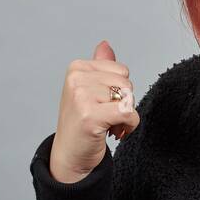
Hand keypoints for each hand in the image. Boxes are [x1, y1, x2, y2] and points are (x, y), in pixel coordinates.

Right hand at [47, 39, 139, 183]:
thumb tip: (105, 45)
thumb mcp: (90, 91)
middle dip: (123, 104)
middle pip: (127, 84)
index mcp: (77, 68)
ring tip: (108, 124)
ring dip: (125, 116)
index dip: (120, 91)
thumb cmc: (82, 122)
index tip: (104, 105)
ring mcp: (82, 97)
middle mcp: (77, 79)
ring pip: (129, 98)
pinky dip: (129, 126)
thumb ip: (100, 67)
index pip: (121, 70)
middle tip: (106, 118)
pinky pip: (129, 114)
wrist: (69, 155)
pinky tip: (114, 132)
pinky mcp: (90, 116)